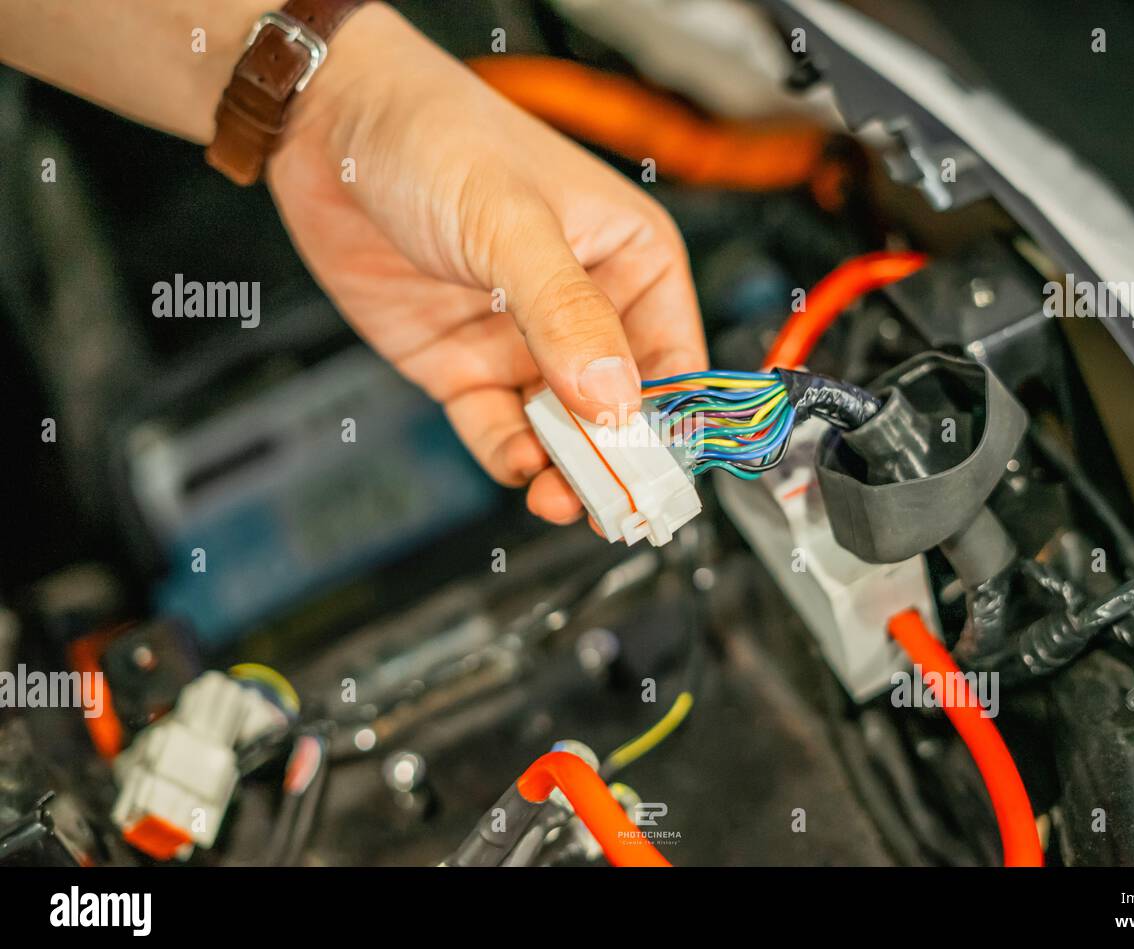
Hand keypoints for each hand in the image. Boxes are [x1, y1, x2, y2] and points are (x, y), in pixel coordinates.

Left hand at [266, 4, 706, 524]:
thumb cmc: (436, 134)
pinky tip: (516, 463)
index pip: (676, 360)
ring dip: (566, 471)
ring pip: (563, 432)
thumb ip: (565, 313)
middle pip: (622, 410)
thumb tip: (613, 397)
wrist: (325, 126)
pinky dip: (510, 456)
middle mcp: (585, 308)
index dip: (674, 422)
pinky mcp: (466, 366)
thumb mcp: (511, 222)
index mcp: (630, 260)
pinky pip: (498, 430)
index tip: (661, 471)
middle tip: (612, 505)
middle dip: (619, 461)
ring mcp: (524, 343)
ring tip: (561, 496)